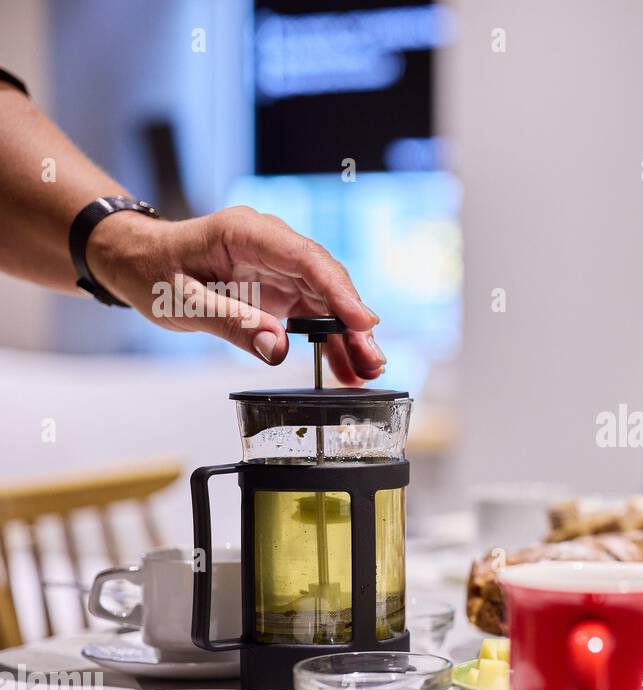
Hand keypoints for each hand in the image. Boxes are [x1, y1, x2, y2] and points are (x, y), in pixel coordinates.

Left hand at [85, 206, 384, 385]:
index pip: (306, 259)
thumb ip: (231, 323)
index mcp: (246, 233)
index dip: (339, 291)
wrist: (138, 261)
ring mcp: (280, 266)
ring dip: (348, 336)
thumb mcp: (180, 302)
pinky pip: (314, 313)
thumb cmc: (151, 271)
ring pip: (327, 300)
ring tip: (367, 372)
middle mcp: (272, 245)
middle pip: (326, 281)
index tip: (364, 321)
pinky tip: (345, 367)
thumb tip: (278, 350)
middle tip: (373, 360)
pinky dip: (330, 340)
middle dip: (353, 322)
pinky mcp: (281, 287)